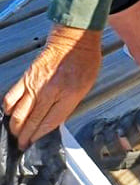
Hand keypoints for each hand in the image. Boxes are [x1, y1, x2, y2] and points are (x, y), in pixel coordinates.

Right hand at [3, 24, 101, 148]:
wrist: (74, 39)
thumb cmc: (84, 61)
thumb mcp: (85, 87)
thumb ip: (68, 106)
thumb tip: (54, 122)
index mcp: (68, 96)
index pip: (49, 124)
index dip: (39, 137)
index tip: (35, 143)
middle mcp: (49, 93)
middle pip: (32, 123)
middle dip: (25, 138)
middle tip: (23, 144)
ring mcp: (35, 85)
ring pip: (18, 114)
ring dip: (15, 128)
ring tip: (16, 134)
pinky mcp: (26, 77)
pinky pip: (11, 97)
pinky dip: (8, 109)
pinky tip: (10, 114)